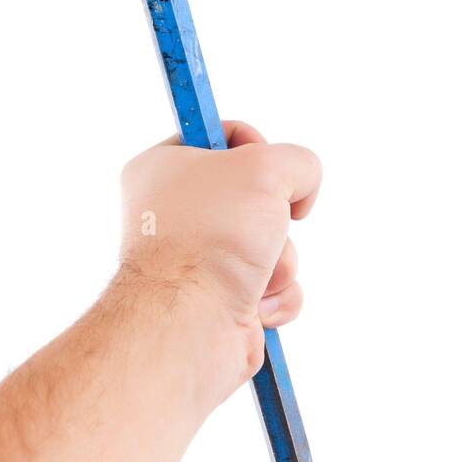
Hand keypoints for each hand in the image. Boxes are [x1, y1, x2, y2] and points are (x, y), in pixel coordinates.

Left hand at [118, 121, 321, 402]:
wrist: (189, 324)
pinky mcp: (223, 301)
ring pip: (274, 243)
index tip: (264, 163)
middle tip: (260, 224)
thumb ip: (298, 161)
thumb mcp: (267, 166)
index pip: (221, 137)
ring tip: (255, 273)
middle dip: (275, 216)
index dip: (255, 146)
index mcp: (162, 167)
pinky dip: (278, 296)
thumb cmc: (213, 236)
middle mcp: (175, 213)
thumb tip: (299, 193)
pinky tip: (256, 306)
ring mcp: (199, 260)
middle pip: (258, 195)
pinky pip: (275, 287)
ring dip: (281, 259)